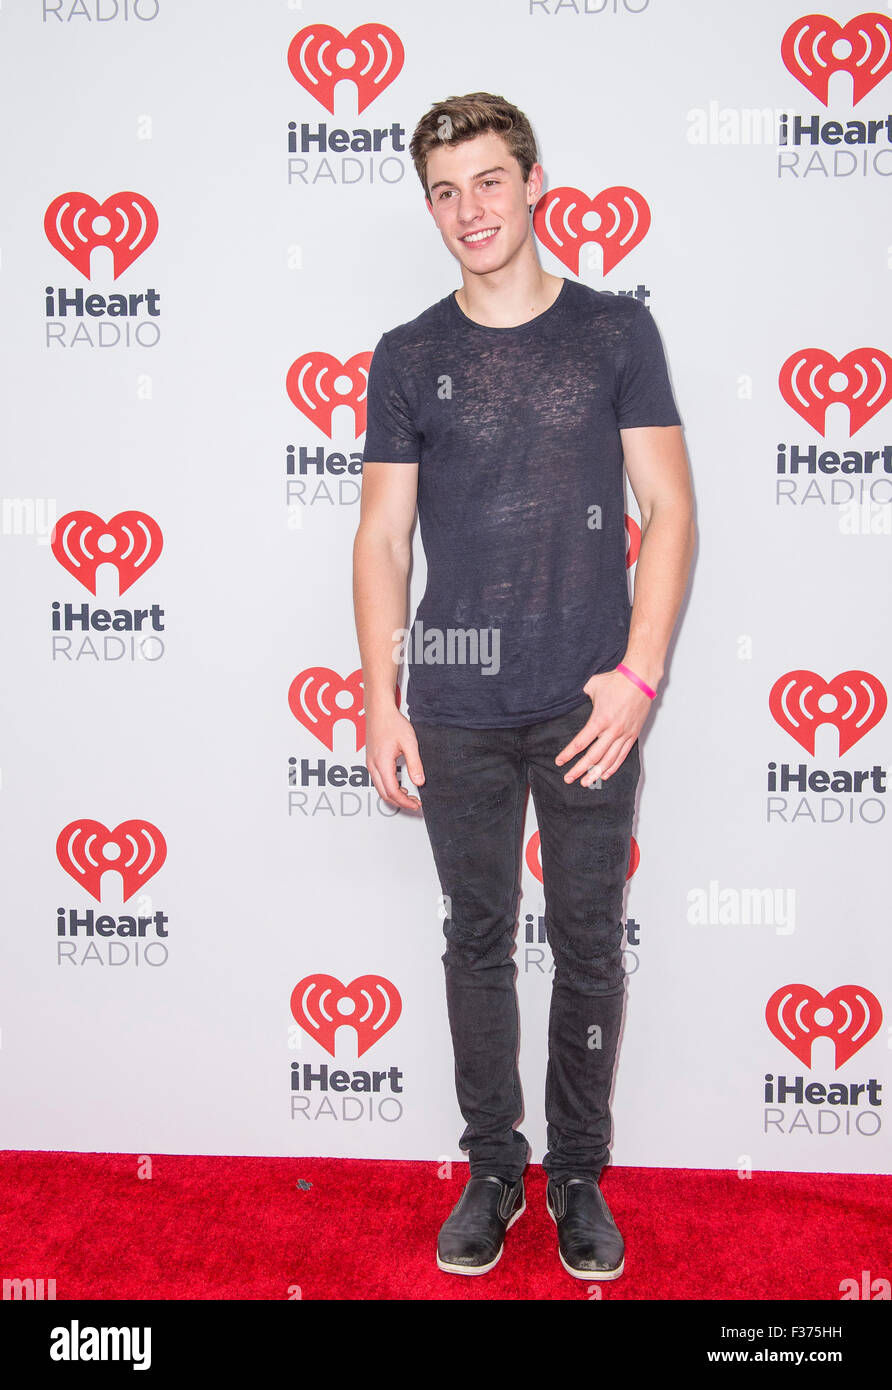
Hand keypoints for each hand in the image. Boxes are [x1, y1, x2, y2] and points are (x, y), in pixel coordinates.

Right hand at [365, 705, 424, 810]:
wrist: (379, 711)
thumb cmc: (392, 723)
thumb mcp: (409, 743)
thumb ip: (415, 763)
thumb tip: (419, 782)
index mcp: (382, 763)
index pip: (392, 791)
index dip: (405, 802)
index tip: (416, 804)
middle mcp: (372, 766)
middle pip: (384, 794)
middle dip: (400, 802)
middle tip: (415, 803)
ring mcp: (370, 764)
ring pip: (380, 789)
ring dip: (394, 796)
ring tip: (409, 795)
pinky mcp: (371, 761)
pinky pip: (378, 780)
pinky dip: (389, 788)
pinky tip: (400, 785)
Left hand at [554, 669, 652, 785]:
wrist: (640, 679)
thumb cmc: (616, 681)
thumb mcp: (591, 686)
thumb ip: (580, 696)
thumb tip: (571, 699)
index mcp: (600, 719)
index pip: (580, 742)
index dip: (568, 754)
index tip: (559, 762)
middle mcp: (612, 730)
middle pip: (593, 756)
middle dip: (579, 769)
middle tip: (568, 778)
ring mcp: (624, 734)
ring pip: (608, 760)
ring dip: (596, 773)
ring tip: (585, 782)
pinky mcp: (632, 734)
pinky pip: (622, 755)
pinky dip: (613, 767)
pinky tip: (604, 774)